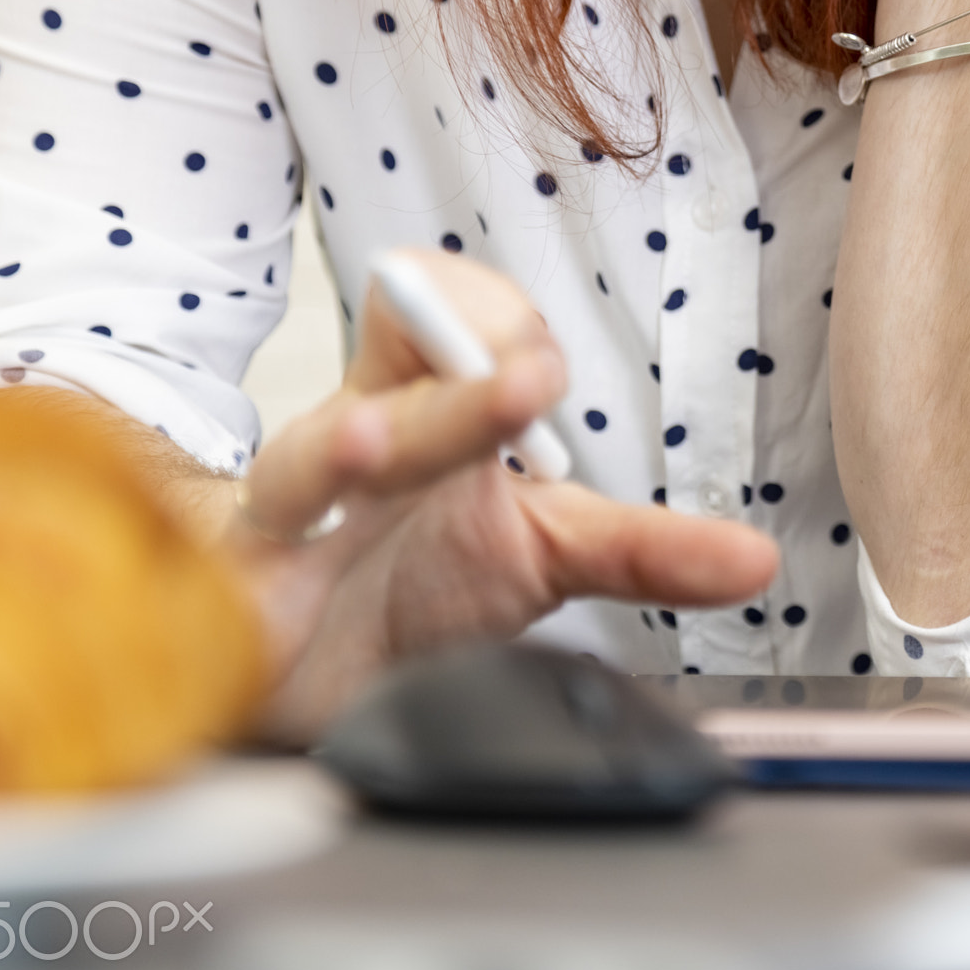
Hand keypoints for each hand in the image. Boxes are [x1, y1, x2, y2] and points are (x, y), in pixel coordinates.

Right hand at [221, 250, 777, 739]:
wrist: (285, 656)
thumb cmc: (409, 579)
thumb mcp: (538, 554)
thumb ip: (640, 551)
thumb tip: (756, 562)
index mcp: (420, 413)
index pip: (434, 313)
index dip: (489, 321)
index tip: (542, 368)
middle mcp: (346, 450)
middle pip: (394, 396)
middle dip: (457, 391)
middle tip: (529, 376)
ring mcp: (282, 530)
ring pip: (298, 471)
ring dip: (333, 452)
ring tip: (367, 442)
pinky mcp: (231, 615)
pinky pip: (212, 593)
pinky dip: (227, 595)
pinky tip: (249, 600)